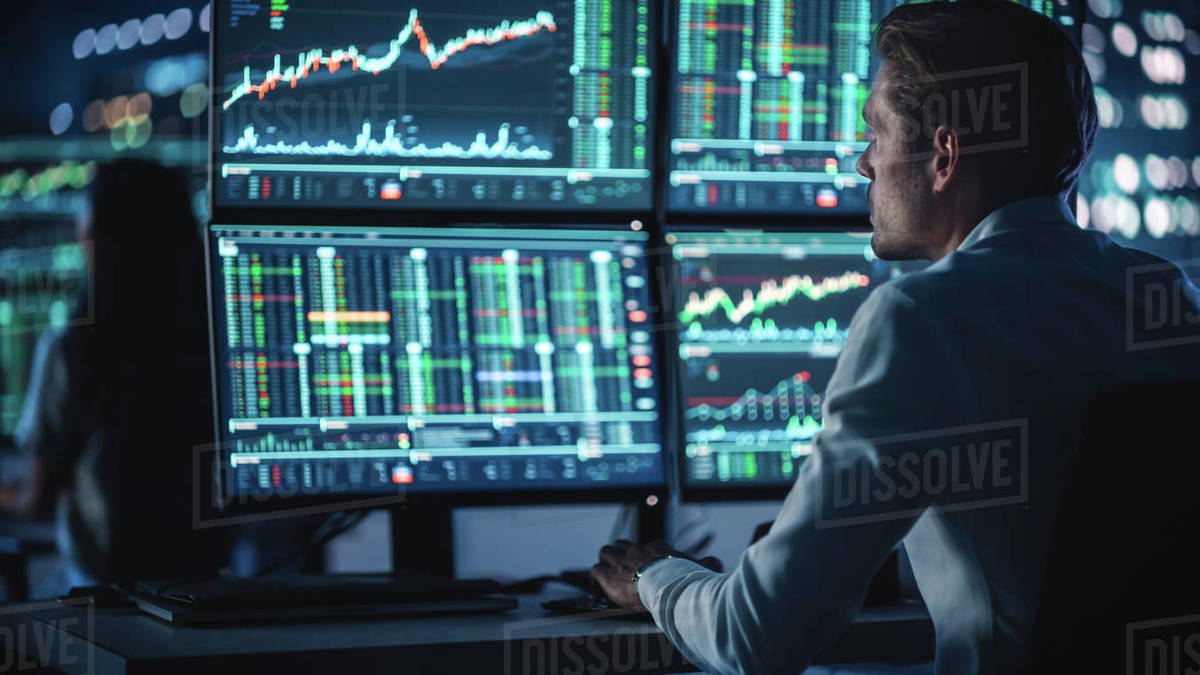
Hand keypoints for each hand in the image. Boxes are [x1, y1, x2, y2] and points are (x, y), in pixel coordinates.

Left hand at [590, 539, 722, 610]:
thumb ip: (707, 564)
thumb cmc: (682, 579)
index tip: (647, 566)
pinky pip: (595, 571)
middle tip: (623, 568)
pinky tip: (600, 589)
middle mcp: (637, 551)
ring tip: (609, 577)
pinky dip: (596, 579)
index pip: (648, 546)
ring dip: (607, 563)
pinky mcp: (609, 576)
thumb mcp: (699, 568)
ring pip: (606, 552)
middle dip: (621, 554)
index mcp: (657, 549)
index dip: (645, 556)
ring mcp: (621, 562)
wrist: (667, 586)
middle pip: (622, 545)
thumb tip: (716, 562)